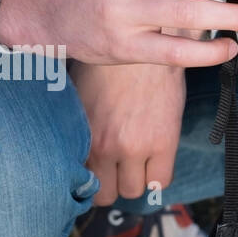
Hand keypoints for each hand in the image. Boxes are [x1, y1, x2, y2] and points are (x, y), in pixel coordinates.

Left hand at [70, 60, 185, 205]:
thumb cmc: (111, 64)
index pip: (81, 182)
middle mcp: (105, 146)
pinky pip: (161, 181)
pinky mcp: (163, 143)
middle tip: (118, 170)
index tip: (97, 174)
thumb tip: (74, 146)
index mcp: (81, 133)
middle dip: (112, 184)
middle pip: (107, 194)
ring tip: (138, 163)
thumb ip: (78, 126)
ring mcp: (135, 147)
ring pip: (134, 191)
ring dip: (135, 180)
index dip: (90, 180)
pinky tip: (155, 160)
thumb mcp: (80, 95)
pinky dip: (158, 176)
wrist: (147, 43)